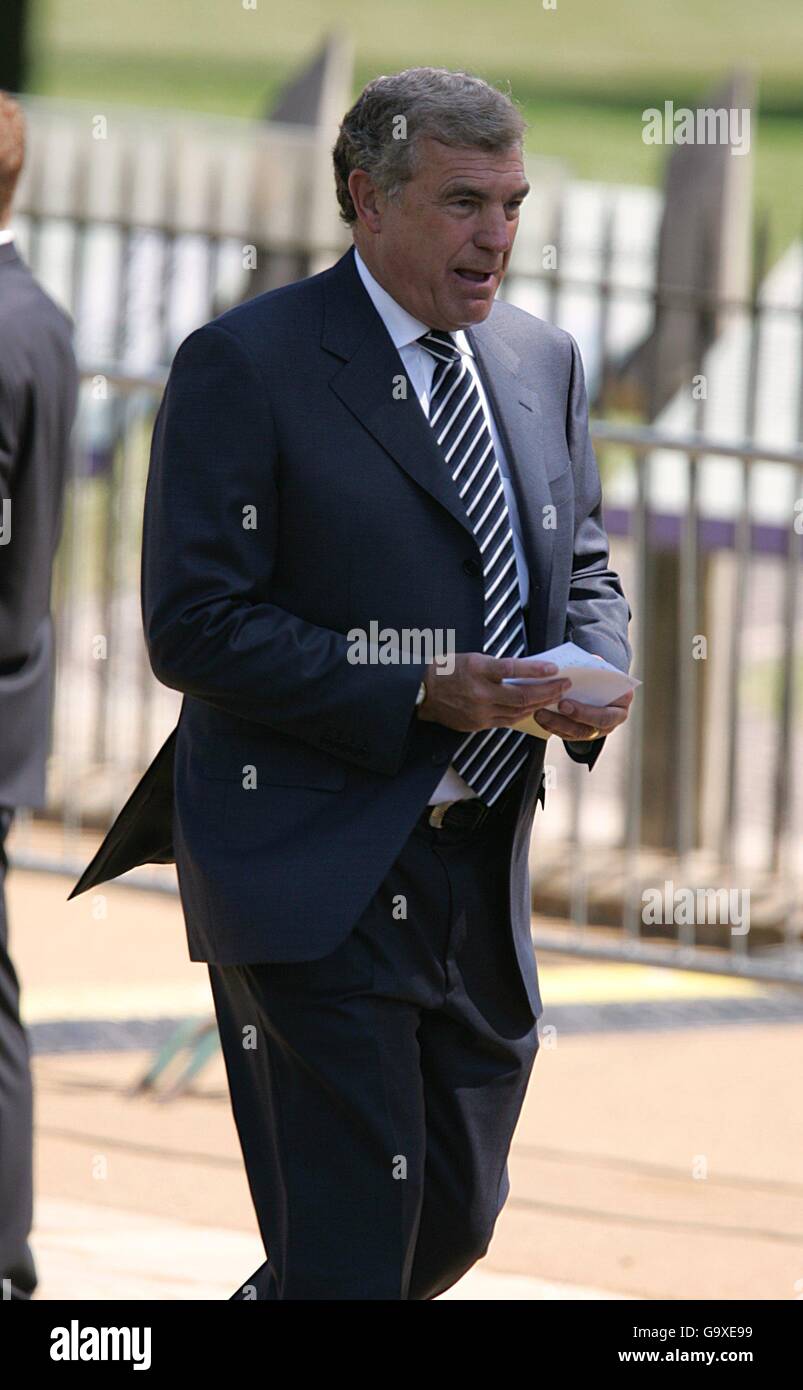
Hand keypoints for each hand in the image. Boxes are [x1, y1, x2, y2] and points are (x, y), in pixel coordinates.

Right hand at [417, 654, 573, 732]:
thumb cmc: (447, 670)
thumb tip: (526, 671)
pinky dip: (523, 714)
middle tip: (563, 685)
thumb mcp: (473, 659)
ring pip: (518, 711)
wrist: (422, 692)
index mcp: (477, 670)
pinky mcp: (478, 724)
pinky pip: (507, 721)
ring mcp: (479, 712)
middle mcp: (480, 693)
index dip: (535, 670)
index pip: (512, 669)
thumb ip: (498, 667)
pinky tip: (534, 709)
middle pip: (522, 696)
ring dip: (539, 704)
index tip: (553, 669)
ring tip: (554, 697)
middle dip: (547, 691)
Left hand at [533, 655, 633, 739]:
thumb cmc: (599, 673)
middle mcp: (613, 719)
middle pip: (591, 727)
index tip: (564, 703)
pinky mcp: (583, 733)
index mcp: (622, 701)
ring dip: (556, 724)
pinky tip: (541, 718)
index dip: (586, 712)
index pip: (606, 713)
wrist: (598, 682)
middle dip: (568, 719)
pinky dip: (552, 726)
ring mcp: (599, 729)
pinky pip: (567, 734)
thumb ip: (595, 666)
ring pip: (577, 734)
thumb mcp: (600, 667)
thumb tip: (586, 662)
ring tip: (539, 713)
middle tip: (550, 709)